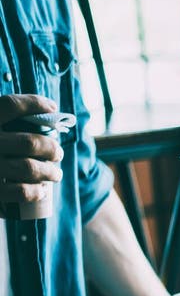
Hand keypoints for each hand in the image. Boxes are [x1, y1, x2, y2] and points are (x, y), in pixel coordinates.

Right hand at [0, 94, 63, 216]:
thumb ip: (2, 120)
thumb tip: (42, 112)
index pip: (11, 105)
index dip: (35, 104)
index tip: (53, 107)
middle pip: (30, 142)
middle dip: (51, 148)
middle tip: (58, 152)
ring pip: (30, 168)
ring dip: (50, 172)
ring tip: (56, 173)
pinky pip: (21, 192)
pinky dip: (36, 191)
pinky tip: (42, 190)